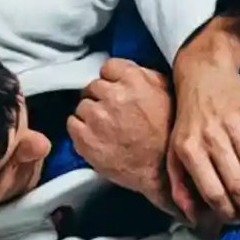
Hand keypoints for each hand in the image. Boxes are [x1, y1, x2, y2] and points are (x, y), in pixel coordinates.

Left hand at [67, 59, 175, 215]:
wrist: (161, 171)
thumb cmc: (167, 135)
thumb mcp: (167, 94)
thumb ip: (145, 77)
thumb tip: (127, 71)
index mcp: (134, 81)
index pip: (108, 68)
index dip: (112, 81)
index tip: (116, 91)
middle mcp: (113, 96)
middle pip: (93, 87)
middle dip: (101, 98)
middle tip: (113, 114)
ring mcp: (97, 117)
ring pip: (82, 106)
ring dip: (91, 115)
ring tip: (107, 129)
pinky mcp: (85, 138)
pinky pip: (72, 124)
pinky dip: (81, 130)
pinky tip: (96, 137)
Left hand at [169, 17, 239, 224]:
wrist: (204, 76)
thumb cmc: (190, 120)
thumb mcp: (175, 152)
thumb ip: (179, 186)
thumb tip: (192, 217)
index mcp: (189, 149)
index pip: (212, 192)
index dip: (227, 213)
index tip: (237, 220)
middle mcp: (211, 136)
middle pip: (237, 184)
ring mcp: (234, 122)